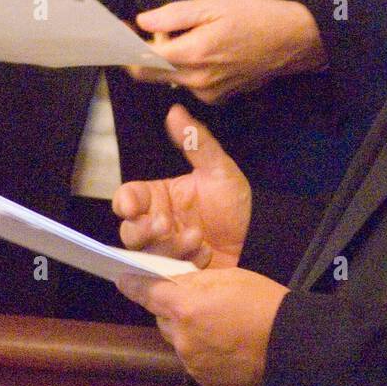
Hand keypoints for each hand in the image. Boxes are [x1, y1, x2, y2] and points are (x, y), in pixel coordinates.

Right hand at [112, 104, 250, 267]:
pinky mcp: (178, 273)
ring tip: (197, 237)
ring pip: (147, 254)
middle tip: (162, 224)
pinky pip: (168, 273)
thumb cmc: (236, 201)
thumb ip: (195, 142)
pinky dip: (185, 263)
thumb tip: (176, 112)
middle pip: (129, 232)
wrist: (262, 236)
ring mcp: (166, 251)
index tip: (130, 206)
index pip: (128, 198)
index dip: (124, 202)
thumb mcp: (218, 169)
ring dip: (168, 246)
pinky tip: (205, 254)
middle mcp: (157, 224)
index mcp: (159, 197)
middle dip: (141, 229)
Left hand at [117, 267, 288, 385]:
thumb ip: (196, 282)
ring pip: (179, 340)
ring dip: (189, 330)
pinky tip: (227, 344)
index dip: (133, 285)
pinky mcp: (206, 381)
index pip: (147, 294)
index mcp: (186, 308)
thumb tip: (176, 285)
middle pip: (164, 318)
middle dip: (174, 308)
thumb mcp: (230, 278)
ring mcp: (193, 363)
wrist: (292, 348)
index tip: (123, 280)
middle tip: (199, 300)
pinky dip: (203, 350)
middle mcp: (182, 339)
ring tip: (219, 324)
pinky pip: (194, 360)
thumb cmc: (265, 305)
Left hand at [127, 0, 326, 103]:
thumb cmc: (255, 17)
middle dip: (146, 52)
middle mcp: (196, 80)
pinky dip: (188, 68)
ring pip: (172, 78)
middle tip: (154, 28)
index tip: (123, 31)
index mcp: (192, 55)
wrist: (294, 41)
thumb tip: (142, 22)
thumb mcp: (213, 5)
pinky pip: (190, 83)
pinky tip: (207, 50)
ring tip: (188, 35)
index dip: (128, 47)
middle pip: (152, 74)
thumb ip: (173, 15)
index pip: (142, 61)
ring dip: (169, 59)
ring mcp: (208, 93)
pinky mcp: (219, 97)